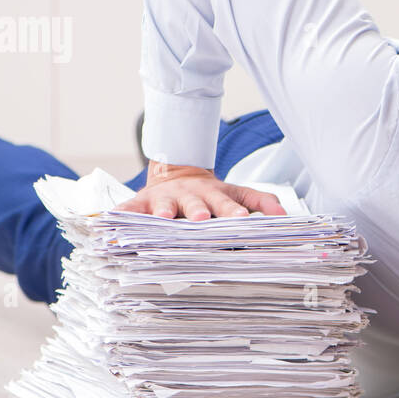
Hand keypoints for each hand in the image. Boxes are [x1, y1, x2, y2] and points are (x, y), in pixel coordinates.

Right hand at [114, 162, 285, 220]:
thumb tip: (286, 216)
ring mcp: (164, 199)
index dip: (233, 211)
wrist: (177, 175)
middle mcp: (189, 197)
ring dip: (163, 211)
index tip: (242, 218)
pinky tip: (112, 222)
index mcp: (214, 196)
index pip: (227, 204)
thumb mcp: (237, 194)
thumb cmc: (210, 195)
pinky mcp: (141, 202)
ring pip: (164, 205)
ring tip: (163, 218)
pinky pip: (129, 210)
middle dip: (198, 211)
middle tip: (202, 219)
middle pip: (195, 204)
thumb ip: (262, 201)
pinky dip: (121, 215)